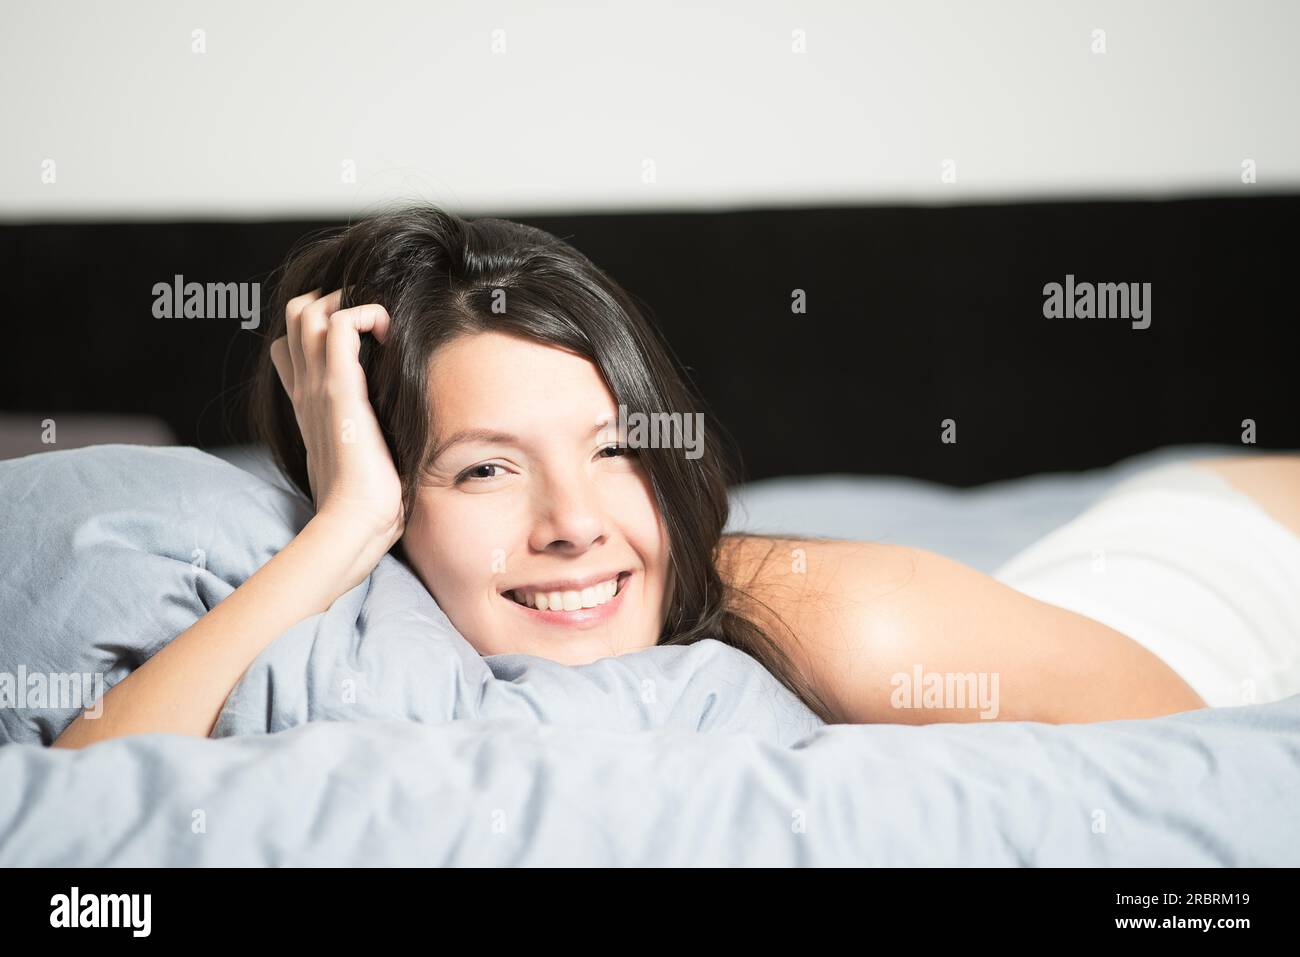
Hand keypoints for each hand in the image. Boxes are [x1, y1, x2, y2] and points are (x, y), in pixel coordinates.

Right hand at [269, 289, 404, 555]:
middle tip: (371, 323)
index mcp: (307, 404)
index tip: (363, 339)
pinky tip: (390, 336)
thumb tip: (388, 429)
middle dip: (333, 301)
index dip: (320, 327)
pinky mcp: (339, 389)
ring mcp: (316, 386)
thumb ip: (364, 433)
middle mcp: (304, 389)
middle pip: (294, 316)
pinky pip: (341, 324)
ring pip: (307, 310)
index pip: (289, 344)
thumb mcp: (359, 456)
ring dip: (348, 302)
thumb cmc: (365, 500)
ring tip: (379, 325)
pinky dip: (368, 314)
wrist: (354, 522)